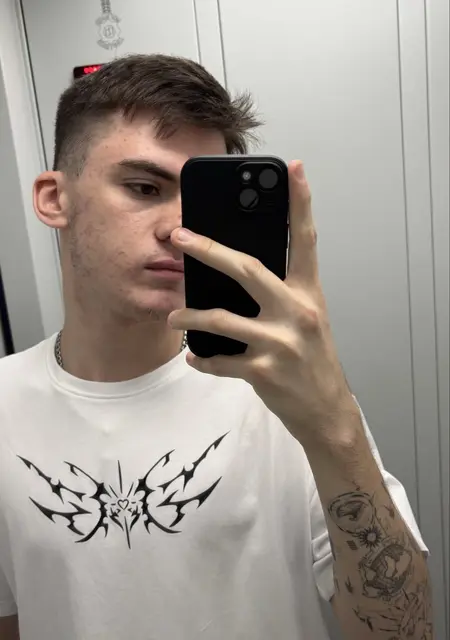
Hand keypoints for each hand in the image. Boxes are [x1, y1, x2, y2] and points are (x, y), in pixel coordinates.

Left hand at [169, 161, 358, 445]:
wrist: (327, 411)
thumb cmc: (314, 361)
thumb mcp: (307, 320)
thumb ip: (281, 293)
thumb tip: (237, 271)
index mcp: (308, 294)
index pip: (305, 240)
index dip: (301, 204)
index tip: (295, 169)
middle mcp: (296, 312)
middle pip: (247, 268)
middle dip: (208, 249)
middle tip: (178, 236)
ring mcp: (281, 343)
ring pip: (222, 317)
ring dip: (190, 315)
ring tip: (174, 316)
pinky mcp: (265, 372)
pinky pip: (220, 360)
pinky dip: (203, 359)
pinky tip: (195, 356)